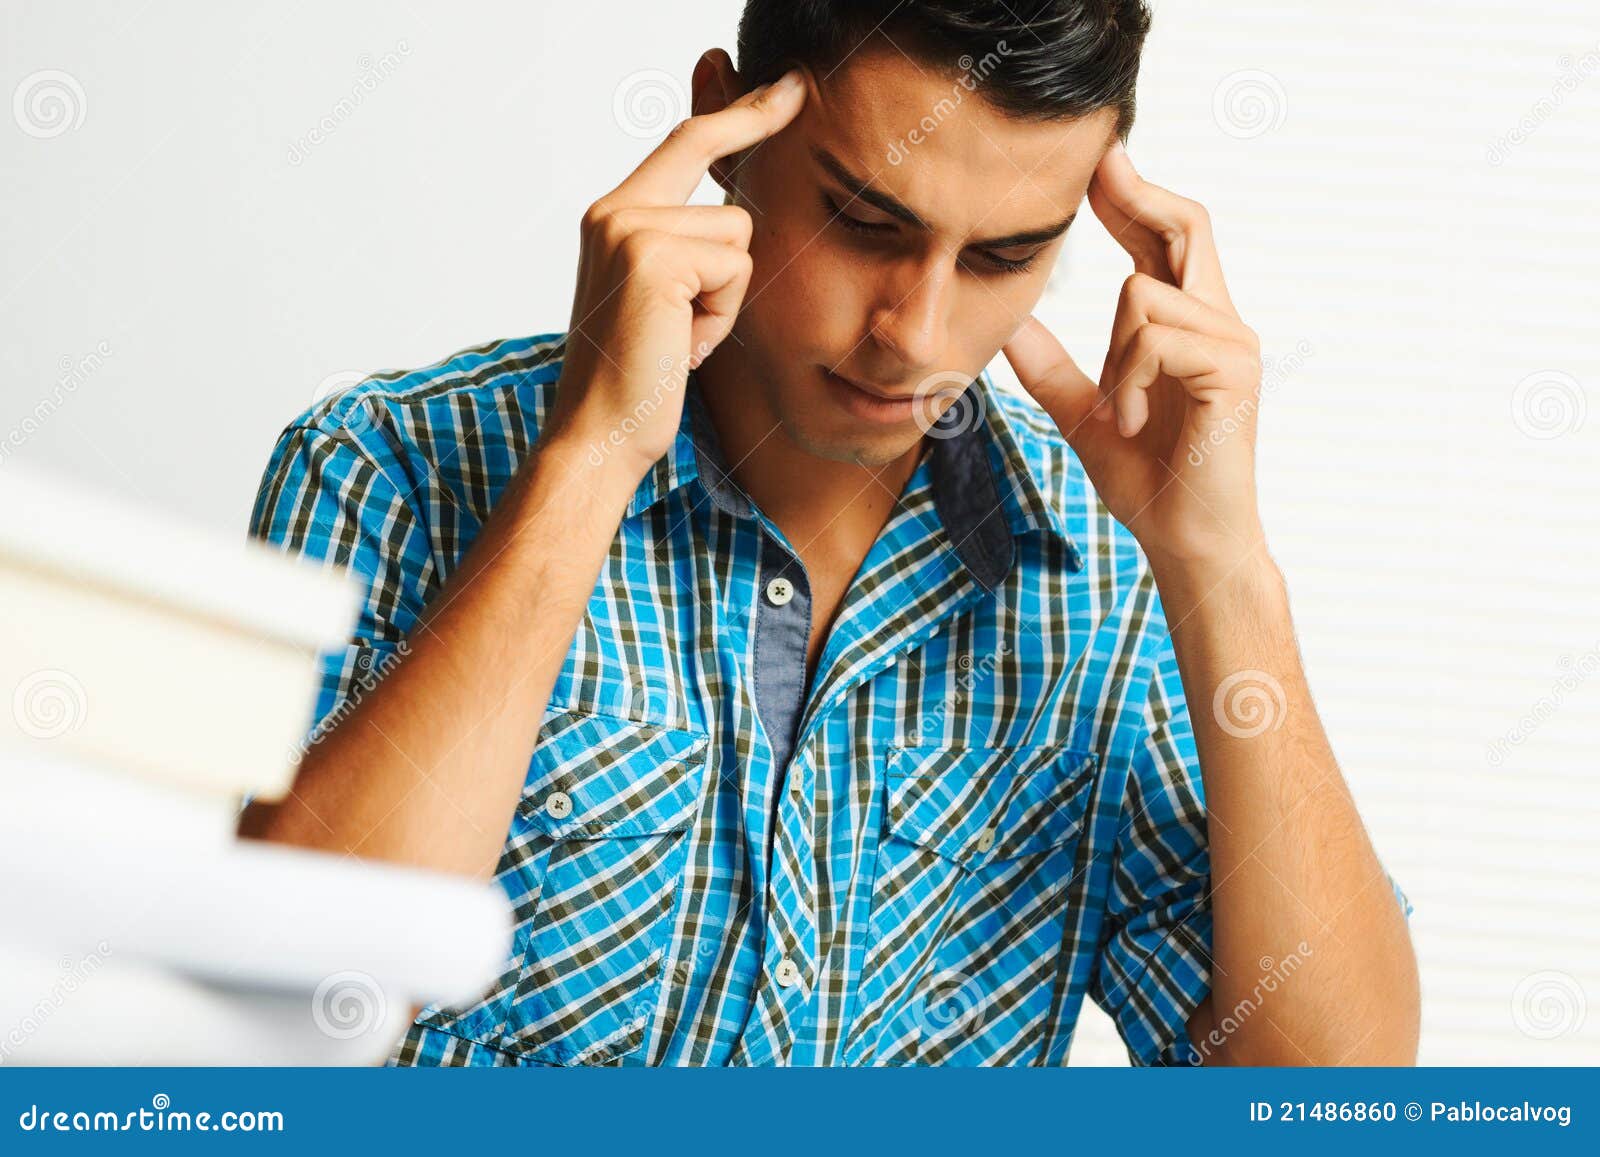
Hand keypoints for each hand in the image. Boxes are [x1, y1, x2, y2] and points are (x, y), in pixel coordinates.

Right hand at [546, 67, 805, 477]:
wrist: (600, 432)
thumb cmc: (638, 379)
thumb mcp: (665, 300)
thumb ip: (688, 247)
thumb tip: (738, 210)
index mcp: (613, 216)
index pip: (685, 143)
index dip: (738, 112)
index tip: (786, 91)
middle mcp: (614, 211)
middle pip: (723, 181)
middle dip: (743, 201)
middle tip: (760, 168)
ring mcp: (630, 228)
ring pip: (738, 233)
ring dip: (726, 297)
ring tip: (682, 336)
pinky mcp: (653, 256)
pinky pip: (735, 269)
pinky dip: (721, 316)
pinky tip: (682, 344)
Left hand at [1002, 141, 1265, 577]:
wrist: (1183, 539)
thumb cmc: (1146, 478)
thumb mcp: (1081, 409)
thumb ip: (1048, 362)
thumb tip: (1005, 323)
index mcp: (1188, 326)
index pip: (1165, 239)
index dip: (1133, 196)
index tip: (1099, 162)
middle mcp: (1220, 322)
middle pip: (1186, 225)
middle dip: (1138, 191)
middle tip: (1099, 160)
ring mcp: (1233, 342)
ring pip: (1143, 295)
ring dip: (1114, 360)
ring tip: (1124, 413)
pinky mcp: (1233, 369)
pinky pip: (1153, 339)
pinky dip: (1128, 382)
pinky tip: (1136, 420)